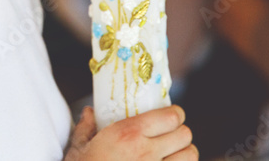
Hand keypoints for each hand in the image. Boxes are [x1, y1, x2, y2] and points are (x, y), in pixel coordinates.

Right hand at [64, 105, 197, 160]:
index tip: (170, 116)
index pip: (171, 116)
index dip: (175, 114)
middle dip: (180, 133)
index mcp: (128, 135)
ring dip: (183, 154)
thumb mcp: (78, 149)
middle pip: (185, 135)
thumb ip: (86, 128)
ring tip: (172, 155)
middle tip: (170, 135)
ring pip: (190, 156)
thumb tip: (89, 113)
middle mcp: (147, 153)